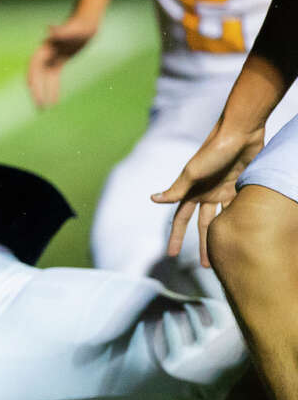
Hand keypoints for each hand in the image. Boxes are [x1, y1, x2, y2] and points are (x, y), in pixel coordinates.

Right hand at [27, 15, 99, 108]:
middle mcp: (45, 55)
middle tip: (38, 106)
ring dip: (42, 93)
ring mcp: (51, 59)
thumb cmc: (80, 24)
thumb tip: (50, 27)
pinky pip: (53, 79)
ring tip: (42, 109)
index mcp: (45, 48)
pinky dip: (52, 90)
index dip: (32, 79)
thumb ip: (60, 30)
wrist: (86, 23)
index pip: (34, 66)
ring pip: (43, 80)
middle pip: (36, 76)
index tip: (33, 91)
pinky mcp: (59, 62)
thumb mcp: (72, 28)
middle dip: (36, 91)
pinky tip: (54, 102)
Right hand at [152, 123, 265, 265]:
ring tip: (227, 254)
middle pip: (202, 225)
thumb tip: (153, 200)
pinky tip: (246, 233)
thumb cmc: (213, 150)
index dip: (176, 237)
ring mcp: (223, 190)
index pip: (180, 219)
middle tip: (206, 266)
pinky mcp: (240, 186)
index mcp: (191, 191)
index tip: (172, 255)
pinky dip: (241, 220)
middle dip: (203, 244)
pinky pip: (240, 208)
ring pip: (222, 220)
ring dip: (223, 236)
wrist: (240, 133)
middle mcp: (205, 193)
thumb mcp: (193, 171)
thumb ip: (176, 188)